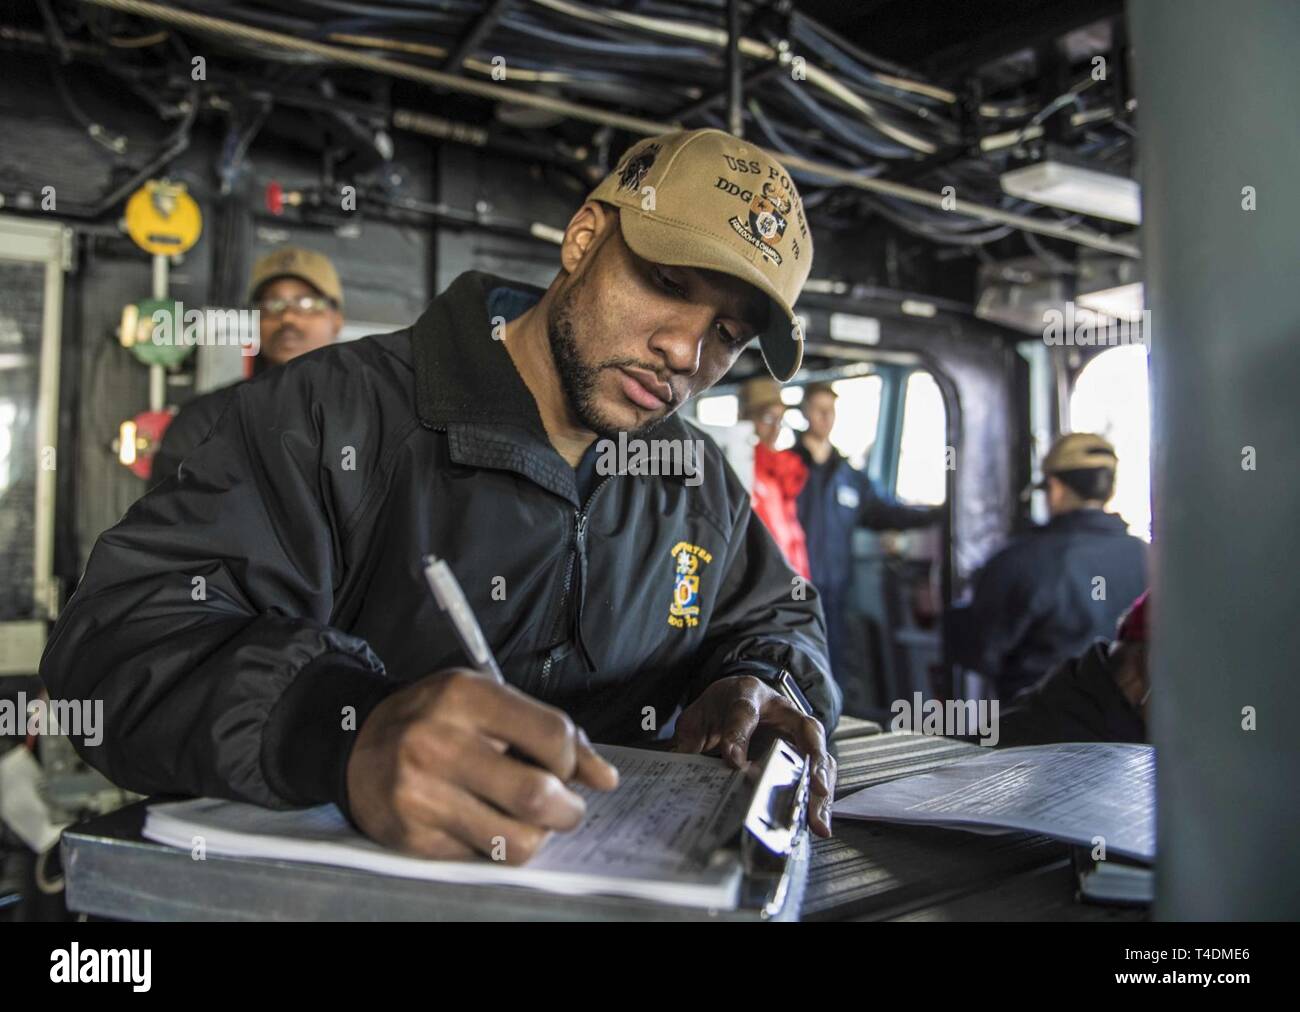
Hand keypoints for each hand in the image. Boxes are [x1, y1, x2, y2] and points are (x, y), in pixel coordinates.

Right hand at [346, 668, 618, 862]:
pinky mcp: (413, 837)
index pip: (552, 735)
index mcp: (464, 697)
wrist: (354, 745)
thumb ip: (547, 731)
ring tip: (528, 820)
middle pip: (536, 795)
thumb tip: (604, 778)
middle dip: (568, 809)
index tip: (564, 767)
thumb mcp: (487, 701)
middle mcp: (439, 743)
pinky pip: (483, 859)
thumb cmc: (434, 720)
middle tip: (564, 807)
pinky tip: (487, 823)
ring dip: (538, 836)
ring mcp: (422, 795)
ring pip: (515, 841)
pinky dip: (498, 847)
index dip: (572, 760)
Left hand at [671, 675, 836, 837]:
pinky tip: (816, 824)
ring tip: (818, 821)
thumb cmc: (721, 707)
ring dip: (822, 789)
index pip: (744, 712)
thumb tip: (681, 767)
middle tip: (814, 789)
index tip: (732, 761)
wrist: (735, 699)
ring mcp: (798, 734)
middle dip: (812, 762)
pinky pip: (819, 774)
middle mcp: (783, 712)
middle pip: (806, 731)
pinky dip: (819, 799)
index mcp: (749, 695)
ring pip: (820, 756)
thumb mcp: (700, 717)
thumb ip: (692, 739)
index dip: (739, 735)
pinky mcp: (802, 755)